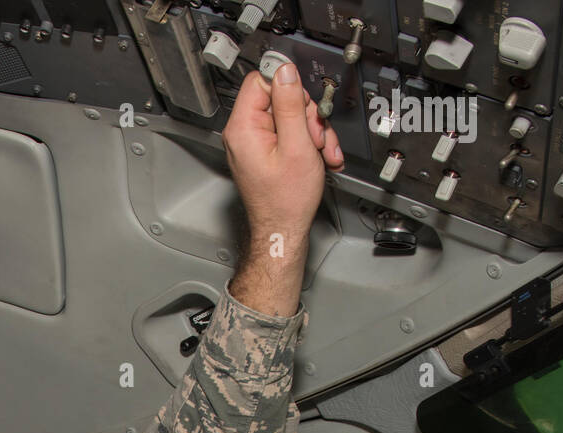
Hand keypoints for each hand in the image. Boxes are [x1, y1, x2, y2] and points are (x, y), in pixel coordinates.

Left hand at [222, 64, 344, 245]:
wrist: (283, 231)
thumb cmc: (285, 202)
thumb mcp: (296, 146)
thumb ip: (290, 105)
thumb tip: (285, 71)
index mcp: (243, 128)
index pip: (262, 80)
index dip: (289, 88)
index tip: (304, 104)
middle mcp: (243, 133)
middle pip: (280, 98)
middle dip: (306, 116)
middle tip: (315, 138)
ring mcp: (254, 143)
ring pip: (289, 116)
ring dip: (312, 132)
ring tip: (319, 154)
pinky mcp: (265, 152)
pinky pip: (289, 134)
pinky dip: (307, 143)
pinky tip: (316, 158)